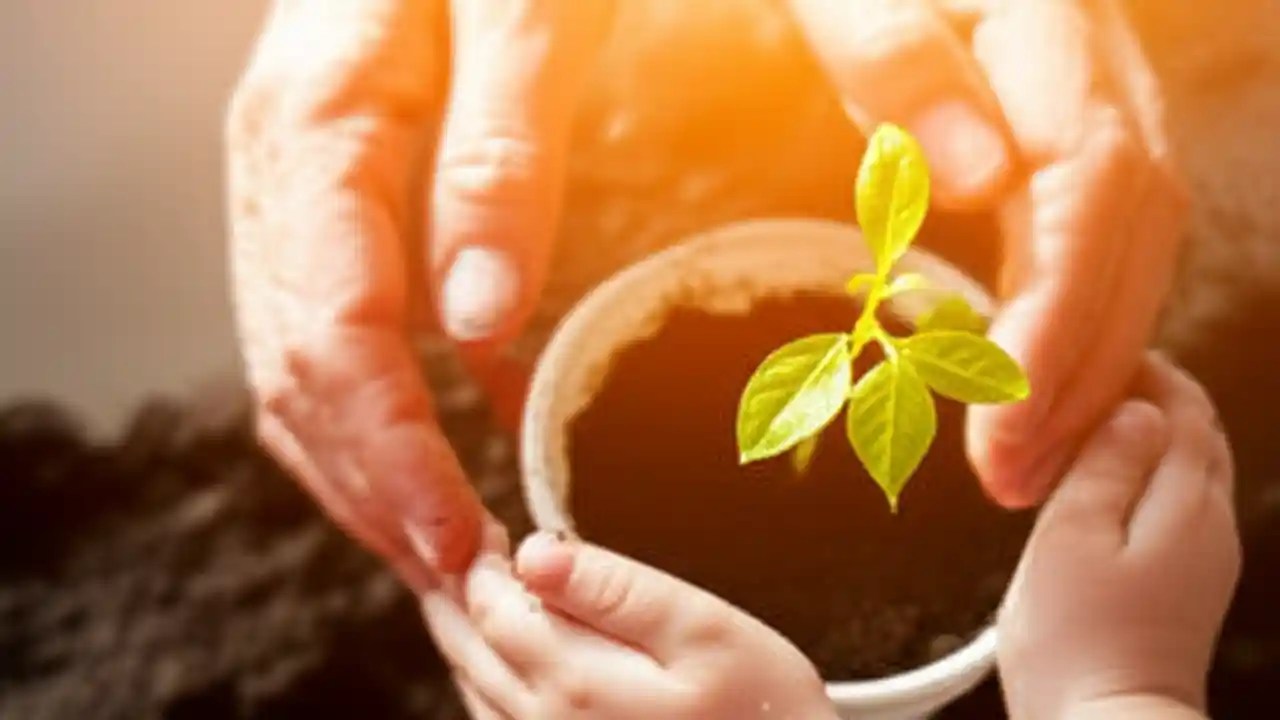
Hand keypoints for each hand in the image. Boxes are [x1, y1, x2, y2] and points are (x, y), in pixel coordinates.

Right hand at [225, 1, 612, 584]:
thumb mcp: (527, 17)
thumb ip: (501, 160)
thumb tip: (479, 325)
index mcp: (317, 125)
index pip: (335, 335)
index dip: (394, 453)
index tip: (459, 536)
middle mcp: (277, 168)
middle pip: (295, 369)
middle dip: (373, 486)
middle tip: (458, 571)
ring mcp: (287, 184)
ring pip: (291, 360)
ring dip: (362, 463)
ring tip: (441, 536)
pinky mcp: (321, 195)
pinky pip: (320, 323)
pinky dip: (371, 405)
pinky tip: (439, 442)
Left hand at [422, 532, 836, 719]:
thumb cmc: (765, 712)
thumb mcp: (703, 631)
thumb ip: (615, 589)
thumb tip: (535, 551)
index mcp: (573, 680)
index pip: (492, 606)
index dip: (478, 559)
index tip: (481, 525)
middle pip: (471, 650)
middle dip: (454, 594)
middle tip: (446, 550)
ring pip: (476, 689)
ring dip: (462, 635)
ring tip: (459, 592)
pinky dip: (484, 678)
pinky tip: (496, 658)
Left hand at [789, 0, 1188, 505]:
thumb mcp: (849, 1)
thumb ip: (903, 69)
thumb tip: (984, 182)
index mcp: (1054, 21)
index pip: (1092, 180)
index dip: (1058, 305)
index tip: (1003, 409)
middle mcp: (1105, 65)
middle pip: (1132, 230)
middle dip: (1079, 363)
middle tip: (1011, 474)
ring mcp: (1104, 101)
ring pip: (1133, 248)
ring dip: (1084, 365)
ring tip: (1024, 463)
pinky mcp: (1079, 142)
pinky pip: (1101, 243)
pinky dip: (1072, 326)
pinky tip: (1036, 395)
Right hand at [997, 354, 1239, 718]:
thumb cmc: (1074, 636)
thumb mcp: (1073, 534)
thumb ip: (1106, 463)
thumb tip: (1134, 407)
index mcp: (1188, 502)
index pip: (1185, 407)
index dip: (1146, 371)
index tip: (1095, 356)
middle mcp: (1212, 524)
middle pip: (1197, 433)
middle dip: (1153, 397)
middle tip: (1088, 384)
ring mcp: (1206, 557)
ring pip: (1189, 468)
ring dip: (1146, 437)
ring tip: (1083, 429)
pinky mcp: (1188, 584)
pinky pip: (1177, 505)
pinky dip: (1145, 477)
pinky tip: (1098, 487)